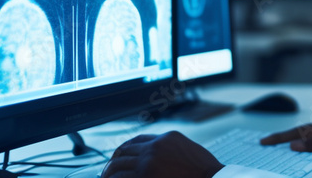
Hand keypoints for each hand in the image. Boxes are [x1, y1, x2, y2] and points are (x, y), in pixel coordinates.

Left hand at [102, 131, 223, 177]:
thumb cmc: (205, 171)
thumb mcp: (189, 151)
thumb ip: (171, 150)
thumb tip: (157, 159)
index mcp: (166, 138)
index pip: (137, 140)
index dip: (124, 149)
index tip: (119, 157)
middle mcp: (155, 147)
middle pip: (123, 150)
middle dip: (112, 162)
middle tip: (106, 172)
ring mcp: (148, 161)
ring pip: (118, 165)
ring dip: (108, 174)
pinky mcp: (145, 176)